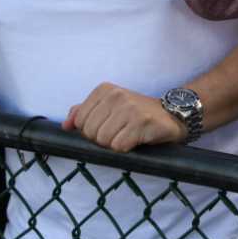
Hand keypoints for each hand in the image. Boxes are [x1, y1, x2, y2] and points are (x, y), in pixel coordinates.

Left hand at [64, 83, 186, 151]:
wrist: (171, 114)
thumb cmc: (136, 113)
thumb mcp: (109, 107)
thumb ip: (84, 112)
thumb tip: (66, 125)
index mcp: (104, 90)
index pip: (80, 121)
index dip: (90, 131)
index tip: (107, 128)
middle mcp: (115, 95)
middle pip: (91, 132)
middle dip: (102, 140)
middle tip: (119, 134)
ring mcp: (129, 108)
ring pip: (104, 140)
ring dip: (115, 145)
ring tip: (127, 136)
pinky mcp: (141, 122)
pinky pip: (119, 146)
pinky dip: (126, 148)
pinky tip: (136, 140)